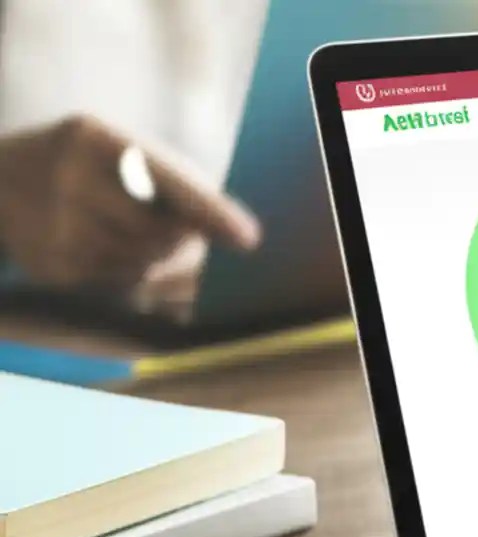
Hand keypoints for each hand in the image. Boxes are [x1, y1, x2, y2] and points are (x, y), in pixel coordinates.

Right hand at [0, 115, 258, 292]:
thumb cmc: (85, 162)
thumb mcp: (117, 148)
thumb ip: (172, 181)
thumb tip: (230, 234)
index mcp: (96, 139)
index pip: (168, 180)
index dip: (212, 214)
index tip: (249, 238)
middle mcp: (72, 182)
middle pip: (163, 233)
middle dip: (179, 236)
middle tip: (171, 224)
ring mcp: (58, 230)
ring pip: (145, 263)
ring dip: (154, 255)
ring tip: (123, 227)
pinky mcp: (55, 270)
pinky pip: (122, 283)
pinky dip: (129, 270)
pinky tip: (103, 246)